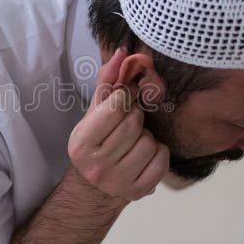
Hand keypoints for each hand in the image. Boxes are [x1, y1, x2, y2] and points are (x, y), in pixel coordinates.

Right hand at [67, 48, 169, 201]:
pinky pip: (162, 160)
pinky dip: (159, 154)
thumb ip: (108, 81)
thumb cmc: (98, 140)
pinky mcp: (139, 191)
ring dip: (147, 138)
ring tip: (135, 142)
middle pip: (134, 123)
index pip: (116, 106)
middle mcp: (96, 166)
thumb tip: (124, 52)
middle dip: (135, 118)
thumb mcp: (95, 112)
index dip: (124, 99)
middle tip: (128, 124)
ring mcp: (118, 182)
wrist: (96, 187)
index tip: (121, 104)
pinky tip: (145, 155)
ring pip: (150, 143)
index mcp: (81, 142)